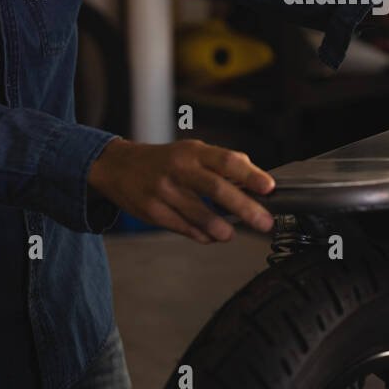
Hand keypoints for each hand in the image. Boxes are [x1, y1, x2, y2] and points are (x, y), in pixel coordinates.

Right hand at [87, 138, 275, 243]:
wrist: (118, 167)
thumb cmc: (165, 161)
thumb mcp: (192, 152)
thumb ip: (223, 163)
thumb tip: (256, 177)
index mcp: (193, 152)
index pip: (227, 161)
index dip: (251, 175)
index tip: (269, 187)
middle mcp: (179, 169)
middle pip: (217, 188)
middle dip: (245, 208)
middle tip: (265, 222)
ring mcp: (164, 191)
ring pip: (199, 214)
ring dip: (221, 228)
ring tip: (231, 234)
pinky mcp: (152, 211)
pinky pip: (182, 227)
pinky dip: (201, 234)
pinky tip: (211, 237)